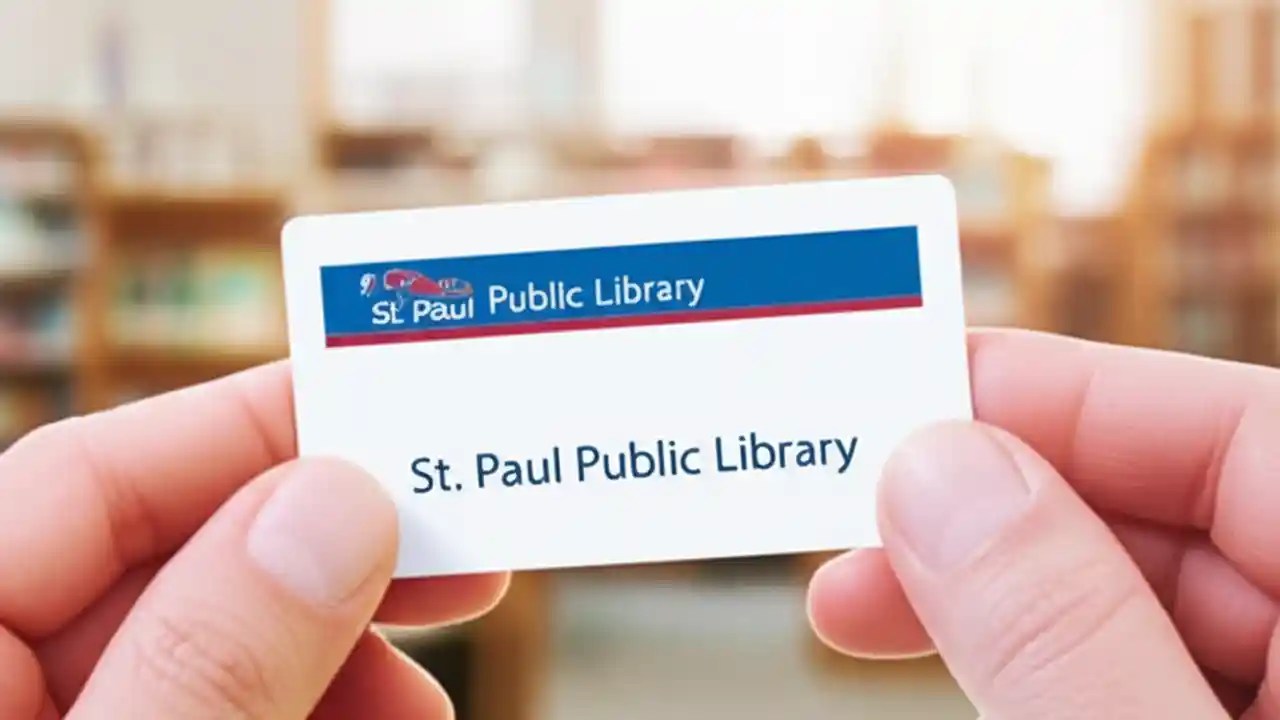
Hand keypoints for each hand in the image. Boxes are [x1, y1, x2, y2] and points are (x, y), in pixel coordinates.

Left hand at [0, 363, 508, 718]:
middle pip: (170, 559)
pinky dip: (308, 708)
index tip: (403, 424)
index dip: (255, 428)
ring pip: (206, 642)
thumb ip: (214, 653)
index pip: (88, 476)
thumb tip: (340, 501)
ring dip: (337, 649)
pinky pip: (209, 708)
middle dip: (328, 558)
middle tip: (463, 562)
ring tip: (420, 699)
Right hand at [808, 330, 1279, 718]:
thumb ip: (1063, 627)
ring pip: (1146, 602)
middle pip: (1182, 513)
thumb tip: (936, 469)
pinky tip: (948, 654)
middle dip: (997, 508)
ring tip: (856, 601)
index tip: (913, 391)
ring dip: (991, 590)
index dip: (1068, 394)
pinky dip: (1037, 659)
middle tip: (860, 506)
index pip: (1247, 432)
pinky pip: (1141, 672)